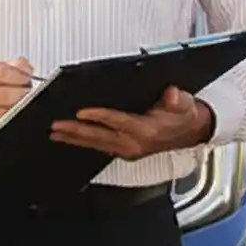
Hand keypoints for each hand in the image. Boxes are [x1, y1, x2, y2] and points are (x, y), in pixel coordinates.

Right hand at [0, 57, 35, 138]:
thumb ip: (7, 66)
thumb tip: (25, 67)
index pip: (1, 72)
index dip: (20, 73)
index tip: (26, 74)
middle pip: (9, 93)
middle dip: (24, 90)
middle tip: (27, 88)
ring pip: (11, 110)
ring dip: (22, 104)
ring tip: (20, 99)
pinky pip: (8, 121)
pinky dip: (15, 115)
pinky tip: (12, 109)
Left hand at [49, 86, 215, 159]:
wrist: (190, 131)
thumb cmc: (184, 116)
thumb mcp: (186, 104)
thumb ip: (179, 100)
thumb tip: (173, 95)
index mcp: (147, 131)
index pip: (118, 122)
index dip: (100, 117)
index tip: (82, 112)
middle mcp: (134, 143)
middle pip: (100, 137)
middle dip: (76, 131)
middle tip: (56, 126)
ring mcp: (127, 149)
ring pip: (95, 144)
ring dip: (73, 138)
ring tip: (54, 133)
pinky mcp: (122, 150)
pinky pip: (97, 146)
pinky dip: (81, 141)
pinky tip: (68, 137)